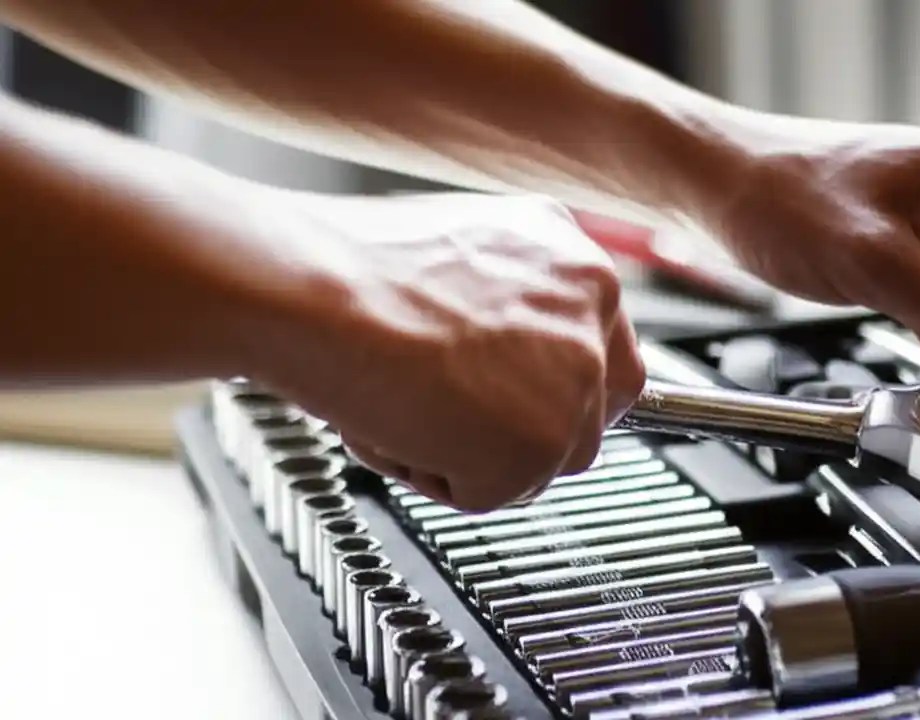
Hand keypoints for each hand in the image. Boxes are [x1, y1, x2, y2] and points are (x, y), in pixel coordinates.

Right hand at [250, 192, 644, 510]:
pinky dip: (438, 477)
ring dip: (479, 451)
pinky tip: (400, 425)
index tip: (522, 394)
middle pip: (593, 408)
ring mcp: (576, 379)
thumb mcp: (459, 254)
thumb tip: (504, 351)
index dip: (554, 381)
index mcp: (572, 257)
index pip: (602, 345)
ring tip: (412, 405)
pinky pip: (493, 492)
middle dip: (530, 426)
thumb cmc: (349, 266)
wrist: (311, 288)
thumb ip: (508, 305)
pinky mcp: (540, 446)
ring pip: (546, 458)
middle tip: (461, 417)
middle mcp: (592, 308)